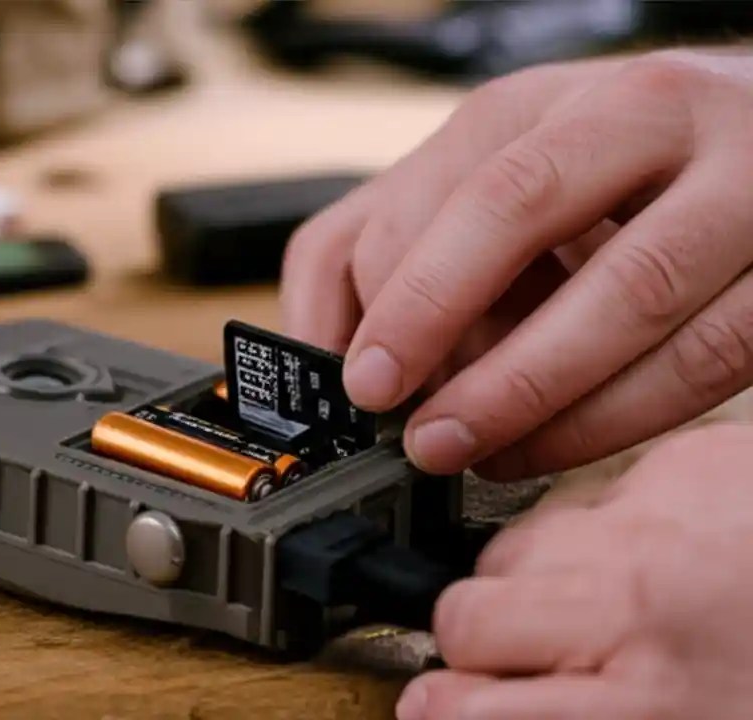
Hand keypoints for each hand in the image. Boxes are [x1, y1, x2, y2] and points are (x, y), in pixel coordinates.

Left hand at [281, 49, 752, 479]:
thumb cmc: (628, 169)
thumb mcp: (516, 176)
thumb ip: (424, 239)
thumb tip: (338, 348)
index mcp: (557, 99)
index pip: (466, 188)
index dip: (410, 296)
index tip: (366, 381)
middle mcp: (650, 117)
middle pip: (523, 212)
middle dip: (452, 334)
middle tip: (415, 429)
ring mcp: (738, 186)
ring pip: (629, 295)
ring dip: (536, 396)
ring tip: (474, 454)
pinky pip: (707, 357)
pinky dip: (620, 416)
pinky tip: (558, 445)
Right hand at [395, 423, 752, 719]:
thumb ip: (577, 715)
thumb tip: (479, 708)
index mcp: (647, 702)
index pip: (468, 706)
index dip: (438, 707)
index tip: (430, 704)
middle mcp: (638, 606)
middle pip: (469, 613)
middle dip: (482, 635)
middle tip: (525, 650)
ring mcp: (658, 524)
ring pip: (517, 540)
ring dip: (538, 570)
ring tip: (598, 595)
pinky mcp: (689, 463)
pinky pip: (596, 491)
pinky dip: (610, 521)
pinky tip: (652, 548)